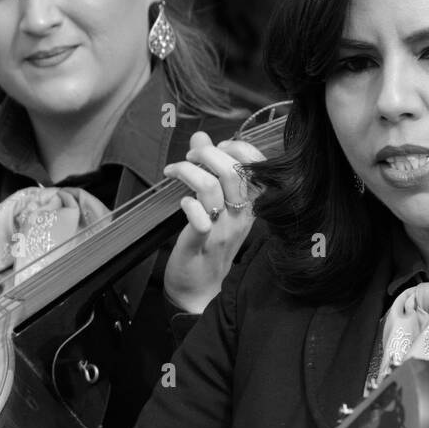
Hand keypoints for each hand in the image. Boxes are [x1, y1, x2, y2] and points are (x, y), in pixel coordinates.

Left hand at [163, 131, 262, 312]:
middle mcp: (239, 218)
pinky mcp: (200, 245)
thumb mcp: (216, 206)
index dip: (236, 148)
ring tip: (174, 172)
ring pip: (210, 188)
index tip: (216, 148)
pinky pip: (199, 220)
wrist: (200, 290)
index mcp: (248, 206)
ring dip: (187, 171)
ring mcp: (221, 232)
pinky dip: (188, 205)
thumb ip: (209, 170)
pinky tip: (181, 203)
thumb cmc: (208, 245)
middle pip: (232, 171)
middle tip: (189, 157)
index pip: (254, 166)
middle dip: (207, 153)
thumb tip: (201, 137)